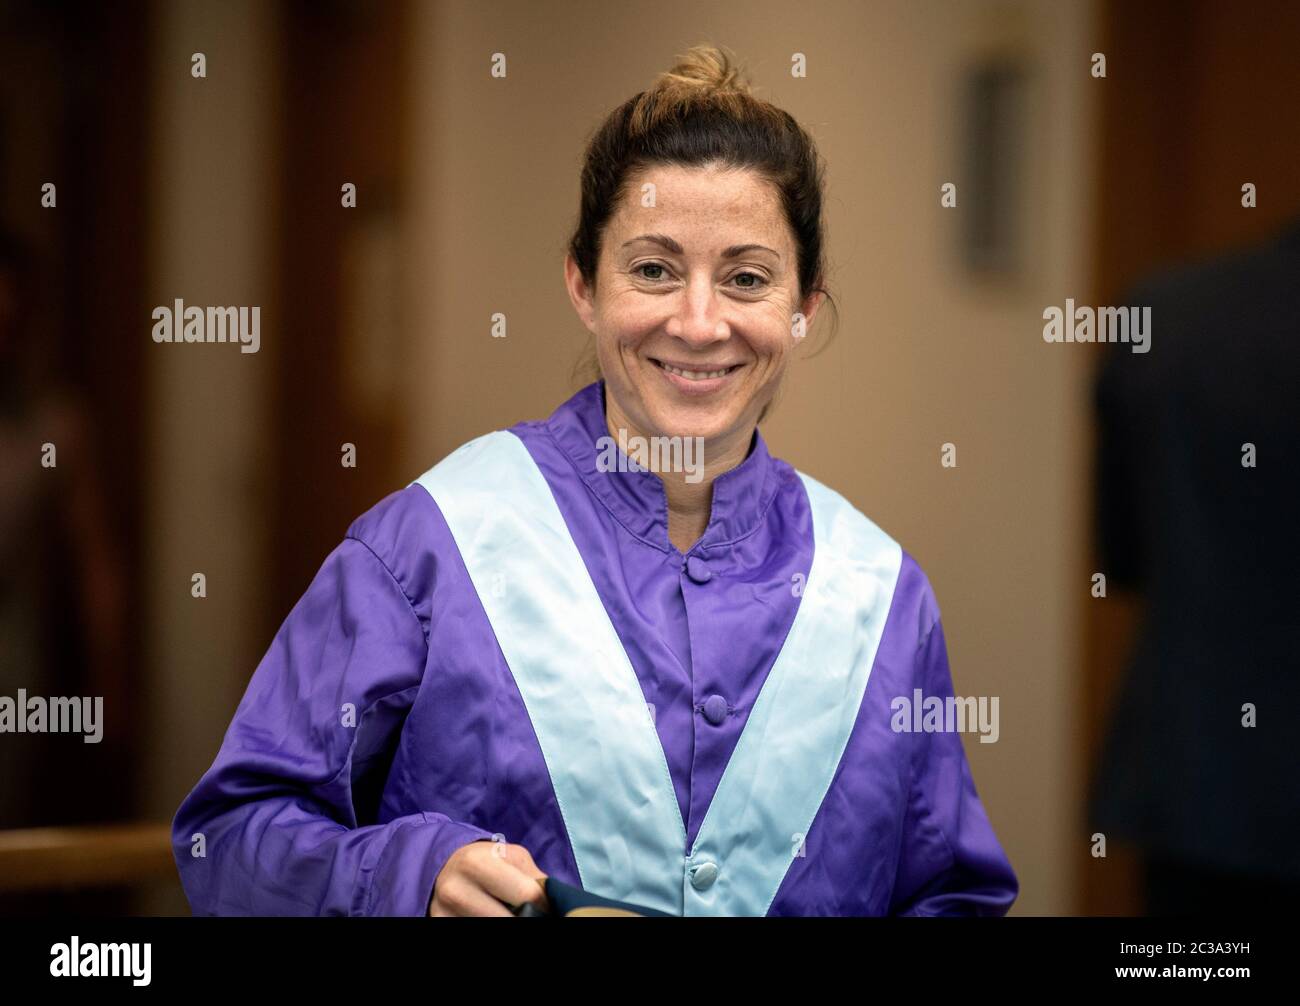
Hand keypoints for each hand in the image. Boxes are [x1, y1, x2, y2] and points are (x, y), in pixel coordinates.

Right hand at [429, 839, 549, 916]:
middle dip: (527, 917)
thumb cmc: (486, 861)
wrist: (443, 868)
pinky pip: (474, 933)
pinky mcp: (439, 924)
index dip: (543, 904)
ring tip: (511, 913)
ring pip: (491, 928)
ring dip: (509, 924)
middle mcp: (456, 890)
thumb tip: (558, 901)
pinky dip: (488, 927)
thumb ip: (535, 879)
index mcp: (477, 863)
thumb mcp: (512, 858)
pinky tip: (491, 917)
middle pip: (508, 919)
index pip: (526, 894)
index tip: (545, 906)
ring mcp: (444, 914)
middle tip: (531, 913)